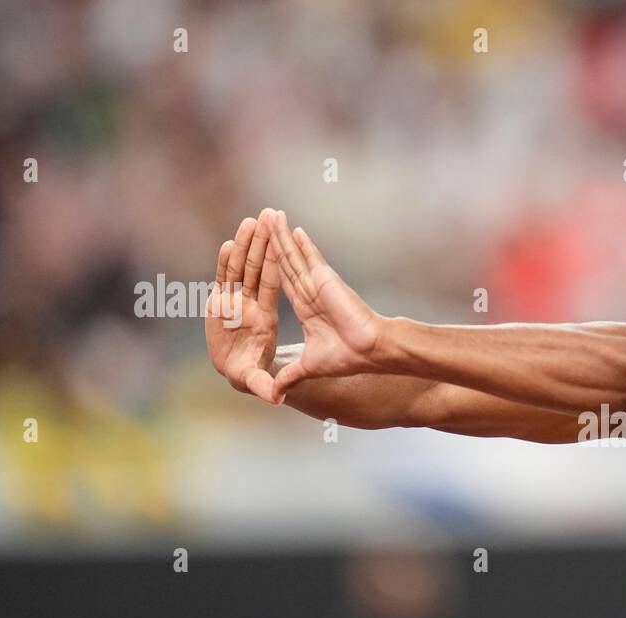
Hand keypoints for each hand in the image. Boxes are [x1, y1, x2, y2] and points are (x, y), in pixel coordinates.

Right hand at [204, 210, 280, 403]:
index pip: (271, 285)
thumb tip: (275, 399)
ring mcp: (235, 301)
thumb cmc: (251, 372)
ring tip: (251, 221)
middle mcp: (251, 305)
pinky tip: (228, 244)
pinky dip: (225, 263)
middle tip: (268, 216)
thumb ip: (263, 385)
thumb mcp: (257, 379)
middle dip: (262, 243)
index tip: (278, 243)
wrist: (238, 370)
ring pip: (241, 269)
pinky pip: (223, 279)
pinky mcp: (219, 302)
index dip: (274, 264)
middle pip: (258, 269)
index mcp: (264, 318)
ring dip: (245, 246)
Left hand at [267, 210, 388, 402]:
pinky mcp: (326, 279)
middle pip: (284, 263)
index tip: (255, 257)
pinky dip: (299, 242)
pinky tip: (288, 226)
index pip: (281, 284)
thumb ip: (290, 375)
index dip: (267, 269)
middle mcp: (310, 292)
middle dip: (271, 244)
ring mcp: (318, 284)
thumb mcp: (309, 367)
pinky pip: (309, 256)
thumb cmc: (348, 358)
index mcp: (306, 308)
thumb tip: (275, 394)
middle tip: (257, 223)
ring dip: (279, 236)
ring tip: (266, 215)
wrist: (370, 351)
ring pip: (293, 256)